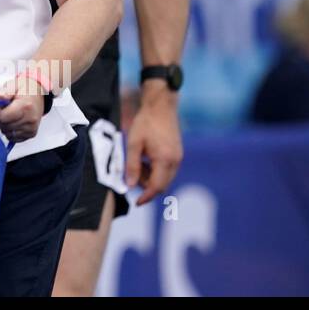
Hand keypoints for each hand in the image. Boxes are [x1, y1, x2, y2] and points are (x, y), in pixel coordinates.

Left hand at [0, 81, 45, 142]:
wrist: (39, 93)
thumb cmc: (26, 89)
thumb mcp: (14, 85)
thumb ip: (5, 91)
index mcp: (25, 106)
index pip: (3, 118)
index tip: (0, 108)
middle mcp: (30, 118)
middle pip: (5, 127)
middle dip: (1, 119)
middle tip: (6, 111)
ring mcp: (32, 127)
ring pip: (9, 134)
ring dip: (6, 127)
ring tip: (11, 116)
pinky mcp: (32, 133)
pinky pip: (15, 139)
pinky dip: (11, 132)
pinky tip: (14, 123)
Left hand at [125, 85, 182, 204]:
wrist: (160, 107)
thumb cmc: (145, 123)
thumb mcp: (133, 144)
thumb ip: (132, 166)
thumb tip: (130, 186)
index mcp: (165, 160)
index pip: (157, 187)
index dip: (146, 197)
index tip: (137, 203)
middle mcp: (175, 161)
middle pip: (162, 185)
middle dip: (147, 187)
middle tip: (131, 178)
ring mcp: (178, 158)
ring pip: (165, 178)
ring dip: (151, 178)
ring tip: (138, 163)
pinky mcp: (177, 154)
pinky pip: (167, 170)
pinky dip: (156, 171)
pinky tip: (145, 159)